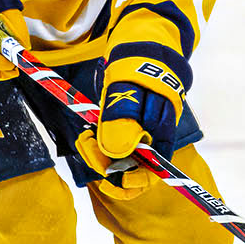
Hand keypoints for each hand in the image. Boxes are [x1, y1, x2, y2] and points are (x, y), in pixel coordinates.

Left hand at [73, 81, 177, 199]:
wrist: (136, 59)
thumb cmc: (140, 75)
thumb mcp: (132, 95)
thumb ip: (125, 121)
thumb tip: (117, 153)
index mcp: (160, 139)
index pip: (152, 174)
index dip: (134, 184)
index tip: (114, 180)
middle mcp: (148, 144)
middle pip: (127, 171)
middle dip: (103, 165)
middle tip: (86, 143)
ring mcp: (133, 140)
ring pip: (113, 162)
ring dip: (95, 155)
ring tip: (84, 137)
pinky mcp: (120, 134)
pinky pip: (106, 151)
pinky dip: (94, 147)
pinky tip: (86, 136)